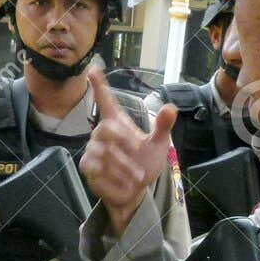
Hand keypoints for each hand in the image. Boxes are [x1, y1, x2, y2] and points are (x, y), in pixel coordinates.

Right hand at [79, 69, 177, 237]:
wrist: (135, 192)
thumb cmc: (144, 164)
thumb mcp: (158, 145)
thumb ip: (162, 127)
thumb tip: (171, 107)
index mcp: (118, 122)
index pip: (105, 100)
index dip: (99, 86)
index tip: (93, 68)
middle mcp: (102, 133)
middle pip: (106, 128)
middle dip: (123, 140)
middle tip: (137, 149)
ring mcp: (93, 149)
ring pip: (104, 151)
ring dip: (124, 165)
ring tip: (137, 175)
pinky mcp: (88, 166)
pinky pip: (97, 167)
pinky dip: (114, 177)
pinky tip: (124, 182)